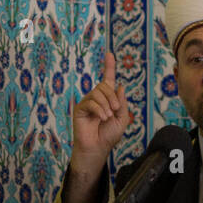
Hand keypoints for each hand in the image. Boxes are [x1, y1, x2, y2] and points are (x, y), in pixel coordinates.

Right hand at [70, 51, 134, 175]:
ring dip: (107, 104)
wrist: (98, 148)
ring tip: (108, 116)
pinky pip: (90, 102)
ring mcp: (87, 102)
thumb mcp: (122, 118)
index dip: (109, 66)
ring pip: (98, 92)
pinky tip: (102, 118)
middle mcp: (96, 98)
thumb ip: (122, 102)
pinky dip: (99, 109)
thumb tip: (120, 86)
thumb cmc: (109, 135)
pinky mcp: (79, 109)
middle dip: (113, 97)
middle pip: (104, 85)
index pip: (108, 79)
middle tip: (115, 110)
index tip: (109, 53)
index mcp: (108, 99)